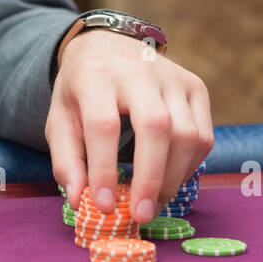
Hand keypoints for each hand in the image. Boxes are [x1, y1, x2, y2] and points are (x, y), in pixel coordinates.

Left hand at [45, 31, 212, 223]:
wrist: (108, 46)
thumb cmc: (82, 91)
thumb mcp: (60, 119)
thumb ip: (66, 161)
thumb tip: (79, 200)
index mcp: (96, 75)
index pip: (103, 125)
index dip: (104, 170)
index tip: (104, 207)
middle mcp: (139, 70)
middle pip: (155, 126)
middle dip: (150, 178)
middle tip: (141, 215)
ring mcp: (173, 77)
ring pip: (187, 134)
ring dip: (172, 179)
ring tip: (152, 204)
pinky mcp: (196, 87)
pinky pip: (203, 136)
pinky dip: (189, 167)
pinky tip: (169, 180)